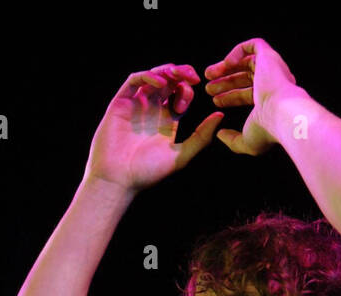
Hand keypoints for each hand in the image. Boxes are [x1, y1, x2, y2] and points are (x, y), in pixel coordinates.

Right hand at [85, 64, 224, 189]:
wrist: (120, 178)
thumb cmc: (148, 172)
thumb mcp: (181, 155)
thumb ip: (201, 136)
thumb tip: (220, 116)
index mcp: (167, 121)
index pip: (180, 95)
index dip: (188, 90)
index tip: (193, 93)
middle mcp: (152, 110)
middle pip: (168, 83)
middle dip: (181, 74)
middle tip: (191, 75)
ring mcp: (136, 104)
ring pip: (152, 77)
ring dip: (165, 71)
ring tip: (175, 74)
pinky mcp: (121, 102)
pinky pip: (134, 81)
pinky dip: (147, 76)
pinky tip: (158, 81)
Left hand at [204, 38, 298, 155]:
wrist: (281, 113)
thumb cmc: (266, 130)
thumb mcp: (246, 140)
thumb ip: (232, 140)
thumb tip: (220, 134)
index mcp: (271, 102)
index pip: (248, 95)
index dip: (230, 96)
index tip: (215, 100)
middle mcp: (274, 84)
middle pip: (246, 78)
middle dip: (225, 82)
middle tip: (208, 88)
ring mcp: (273, 69)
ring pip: (247, 62)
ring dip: (226, 67)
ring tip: (208, 74)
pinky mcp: (269, 56)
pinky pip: (253, 45)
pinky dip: (238, 52)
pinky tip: (226, 64)